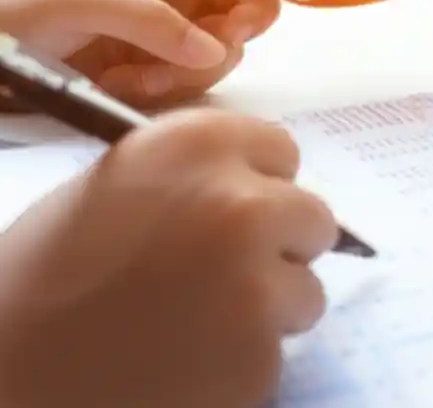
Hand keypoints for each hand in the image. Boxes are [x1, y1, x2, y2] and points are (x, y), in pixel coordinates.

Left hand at [0, 0, 280, 107]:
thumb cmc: (13, 10)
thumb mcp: (80, 1)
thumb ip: (152, 21)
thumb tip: (216, 50)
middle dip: (239, 22)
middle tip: (216, 45)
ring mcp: (167, 22)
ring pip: (226, 39)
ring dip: (195, 65)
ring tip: (141, 76)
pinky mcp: (157, 60)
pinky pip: (195, 73)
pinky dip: (170, 85)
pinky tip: (127, 84)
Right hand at [0, 109, 335, 407]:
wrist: (15, 376)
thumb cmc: (44, 279)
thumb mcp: (111, 190)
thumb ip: (187, 179)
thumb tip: (251, 184)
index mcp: (193, 146)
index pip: (280, 150)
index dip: (257, 185)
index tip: (229, 210)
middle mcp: (238, 204)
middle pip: (312, 217)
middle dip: (279, 247)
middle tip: (220, 275)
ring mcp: (257, 284)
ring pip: (307, 289)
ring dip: (268, 309)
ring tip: (194, 324)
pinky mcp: (259, 356)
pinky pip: (277, 350)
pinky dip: (243, 360)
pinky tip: (187, 362)